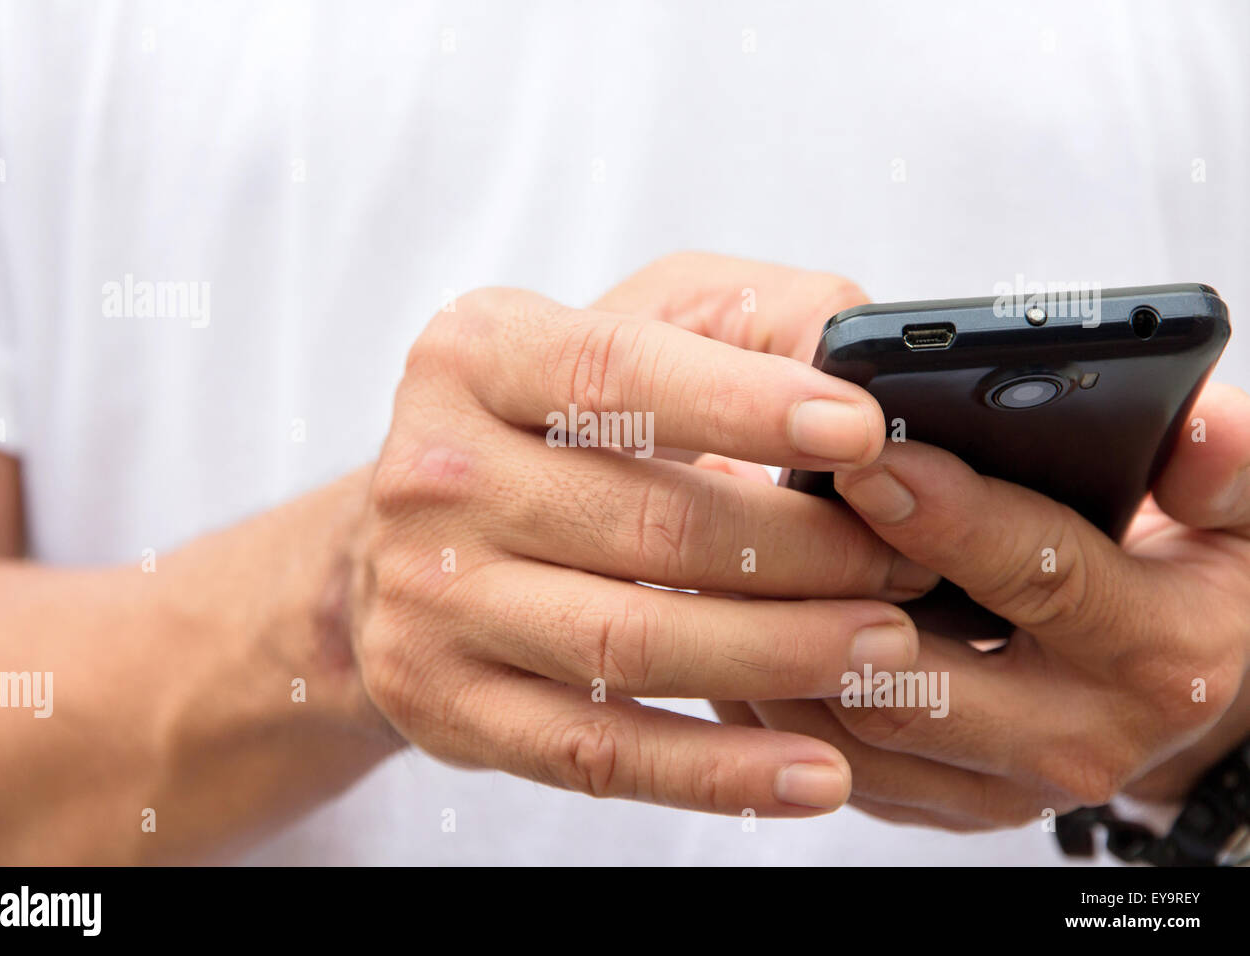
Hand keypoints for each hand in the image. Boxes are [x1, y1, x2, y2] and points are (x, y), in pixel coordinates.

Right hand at [348, 271, 937, 815]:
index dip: (745, 404)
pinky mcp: (446, 704)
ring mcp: (431, 600)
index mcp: (475, 356)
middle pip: (646, 523)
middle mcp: (434, 474)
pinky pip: (601, 751)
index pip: (619, 373)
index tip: (861, 432)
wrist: (413, 544)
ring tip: (886, 650)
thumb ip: (744, 320)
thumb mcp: (626, 329)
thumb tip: (859, 347)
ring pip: (632, 643)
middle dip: (805, 550)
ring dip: (781, 655)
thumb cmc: (552, 425)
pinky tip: (811, 773)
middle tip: (908, 561)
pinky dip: (717, 772)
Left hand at [724, 383, 1249, 829]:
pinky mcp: (940, 801)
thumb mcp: (1236, 517)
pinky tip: (736, 608)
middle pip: (914, 679)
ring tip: (719, 546)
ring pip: (849, 728)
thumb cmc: (1195, 580)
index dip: (946, 512)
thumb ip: (1222, 466)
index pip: (1037, 576)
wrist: (1182, 692)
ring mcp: (997, 785)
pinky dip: (769, 685)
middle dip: (824, 590)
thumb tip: (1199, 431)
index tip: (864, 457)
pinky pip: (827, 756)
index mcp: (1153, 650)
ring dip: (774, 639)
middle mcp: (1073, 737)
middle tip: (748, 504)